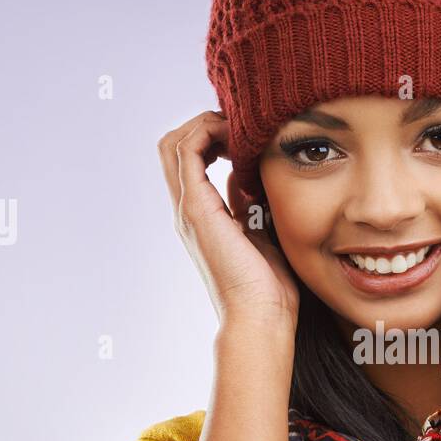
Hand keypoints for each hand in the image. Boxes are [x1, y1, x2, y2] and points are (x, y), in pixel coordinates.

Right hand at [158, 112, 299, 331]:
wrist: (261, 314)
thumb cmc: (268, 286)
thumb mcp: (258, 232)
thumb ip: (246, 204)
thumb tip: (246, 177)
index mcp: (201, 216)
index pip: (187, 159)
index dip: (210, 136)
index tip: (243, 136)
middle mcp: (188, 210)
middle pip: (172, 146)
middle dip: (204, 125)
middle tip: (238, 128)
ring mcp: (188, 209)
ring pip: (174, 143)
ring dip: (206, 125)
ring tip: (237, 130)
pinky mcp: (197, 209)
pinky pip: (188, 152)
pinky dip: (208, 133)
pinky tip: (238, 140)